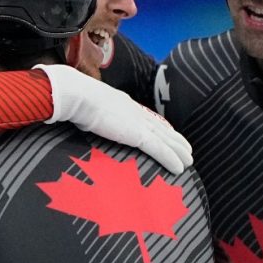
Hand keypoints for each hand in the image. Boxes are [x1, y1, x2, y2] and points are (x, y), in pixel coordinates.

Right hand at [35, 64, 192, 173]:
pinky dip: (171, 159)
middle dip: (175, 139)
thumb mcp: (85, 106)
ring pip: (165, 139)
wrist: (75, 95)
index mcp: (122, 103)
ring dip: (179, 151)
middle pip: (161, 127)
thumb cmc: (73, 98)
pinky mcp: (136, 134)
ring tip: (188, 160)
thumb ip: (89, 113)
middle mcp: (134, 111)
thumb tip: (80, 118)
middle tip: (186, 149)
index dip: (160, 126)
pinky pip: (159, 149)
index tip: (169, 132)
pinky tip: (180, 168)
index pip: (146, 116)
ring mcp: (137, 122)